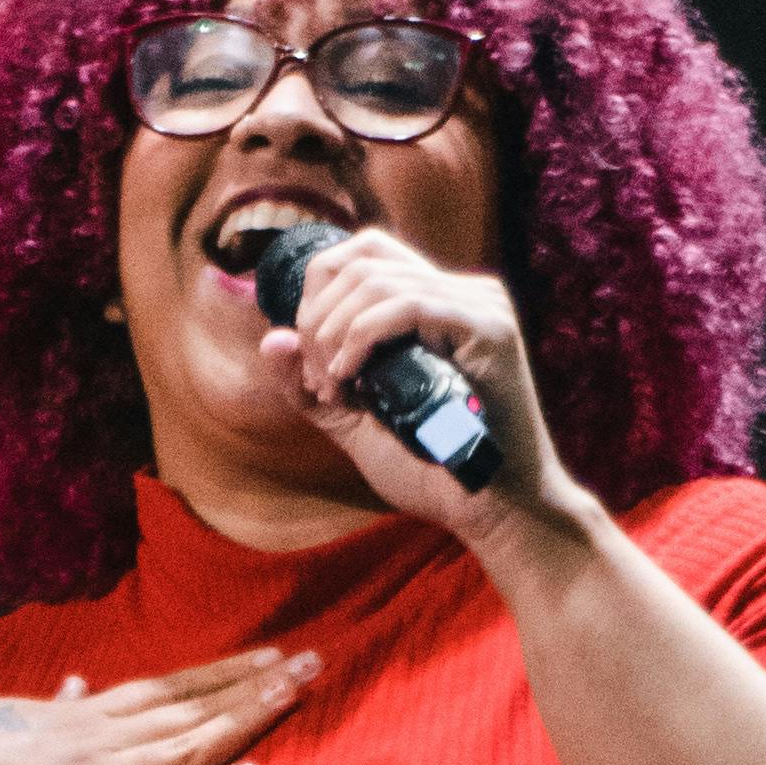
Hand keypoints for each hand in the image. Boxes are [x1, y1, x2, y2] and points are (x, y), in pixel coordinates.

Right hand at [0, 649, 315, 764]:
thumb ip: (43, 708)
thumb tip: (73, 687)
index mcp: (72, 717)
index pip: (162, 689)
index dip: (218, 673)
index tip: (266, 654)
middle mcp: (95, 738)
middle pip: (191, 706)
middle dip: (255, 682)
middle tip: (317, 659)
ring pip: (188, 741)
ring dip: (248, 716)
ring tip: (301, 693)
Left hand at [258, 226, 562, 542]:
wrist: (494, 511)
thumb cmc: (434, 470)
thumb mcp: (355, 424)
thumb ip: (312, 385)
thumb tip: (271, 338)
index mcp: (436, 301)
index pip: (363, 253)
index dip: (318, 295)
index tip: (314, 368)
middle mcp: (460, 290)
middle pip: (363, 255)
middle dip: (318, 315)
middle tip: (319, 381)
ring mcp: (478, 303)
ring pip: (376, 279)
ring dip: (334, 333)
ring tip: (334, 388)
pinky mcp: (489, 326)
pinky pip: (407, 305)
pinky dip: (362, 338)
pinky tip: (351, 380)